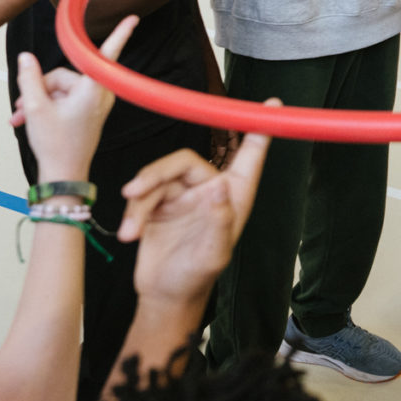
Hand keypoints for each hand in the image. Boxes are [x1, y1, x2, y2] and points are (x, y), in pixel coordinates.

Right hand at [12, 16, 136, 181]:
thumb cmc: (55, 145)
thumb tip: (26, 57)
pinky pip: (63, 99)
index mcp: (92, 90)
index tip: (134, 18)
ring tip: (22, 117)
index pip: (105, 55)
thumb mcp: (35, 108)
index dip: (119, 34)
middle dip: (39, 89)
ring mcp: (92, 105)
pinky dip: (45, 107)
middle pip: (63, 76)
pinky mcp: (86, 113)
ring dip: (38, 101)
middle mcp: (97, 95)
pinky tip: (26, 119)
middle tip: (22, 108)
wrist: (63, 176)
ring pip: (59, 89)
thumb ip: (30, 78)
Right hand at [118, 126, 270, 305]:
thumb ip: (218, 221)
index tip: (271, 104)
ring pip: (156, 179)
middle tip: (134, 193)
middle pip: (183, 162)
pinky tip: (129, 234)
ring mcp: (183, 196)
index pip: (249, 157)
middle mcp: (209, 190)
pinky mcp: (158, 205)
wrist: (164, 296)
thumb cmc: (196, 277)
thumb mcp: (212, 254)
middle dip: (155, 175)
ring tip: (131, 231)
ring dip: (139, 203)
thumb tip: (218, 188)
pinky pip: (141, 195)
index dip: (259, 131)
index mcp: (233, 196)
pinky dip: (132, 213)